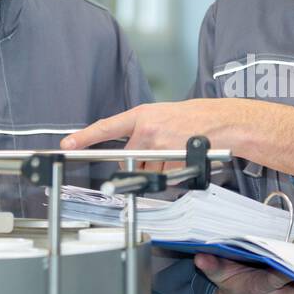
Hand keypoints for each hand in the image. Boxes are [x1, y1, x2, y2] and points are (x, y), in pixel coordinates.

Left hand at [59, 99, 293, 177]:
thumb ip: (145, 131)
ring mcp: (158, 148)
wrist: (226, 123)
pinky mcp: (170, 163)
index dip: (85, 136)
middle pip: (130, 158)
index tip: (67, 144)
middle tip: (162, 153)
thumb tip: (131, 152)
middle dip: (141, 163)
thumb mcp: (165, 118)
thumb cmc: (197, 120)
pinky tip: (182, 161)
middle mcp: (147, 130)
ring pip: (146, 171)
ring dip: (158, 170)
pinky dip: (170, 176)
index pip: (107, 127)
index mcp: (143, 115)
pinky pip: (161, 178)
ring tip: (178, 154)